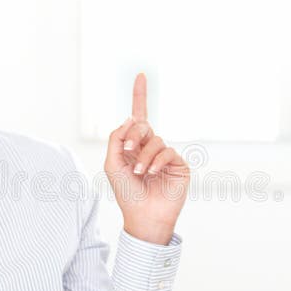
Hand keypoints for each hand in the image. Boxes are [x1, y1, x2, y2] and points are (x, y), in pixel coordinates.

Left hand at [104, 73, 189, 244]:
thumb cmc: (126, 193)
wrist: (143, 216)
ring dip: (144, 155)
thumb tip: (131, 117)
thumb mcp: (112, 163)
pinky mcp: (179, 164)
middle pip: (143, 124)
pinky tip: (151, 173)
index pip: (138, 116)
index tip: (141, 75)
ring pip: (155, 140)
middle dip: (134, 134)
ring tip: (140, 172)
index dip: (139, 95)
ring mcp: (165, 155)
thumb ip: (116, 138)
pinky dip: (157, 161)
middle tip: (128, 149)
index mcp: (133, 145)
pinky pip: (168, 152)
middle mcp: (150, 147)